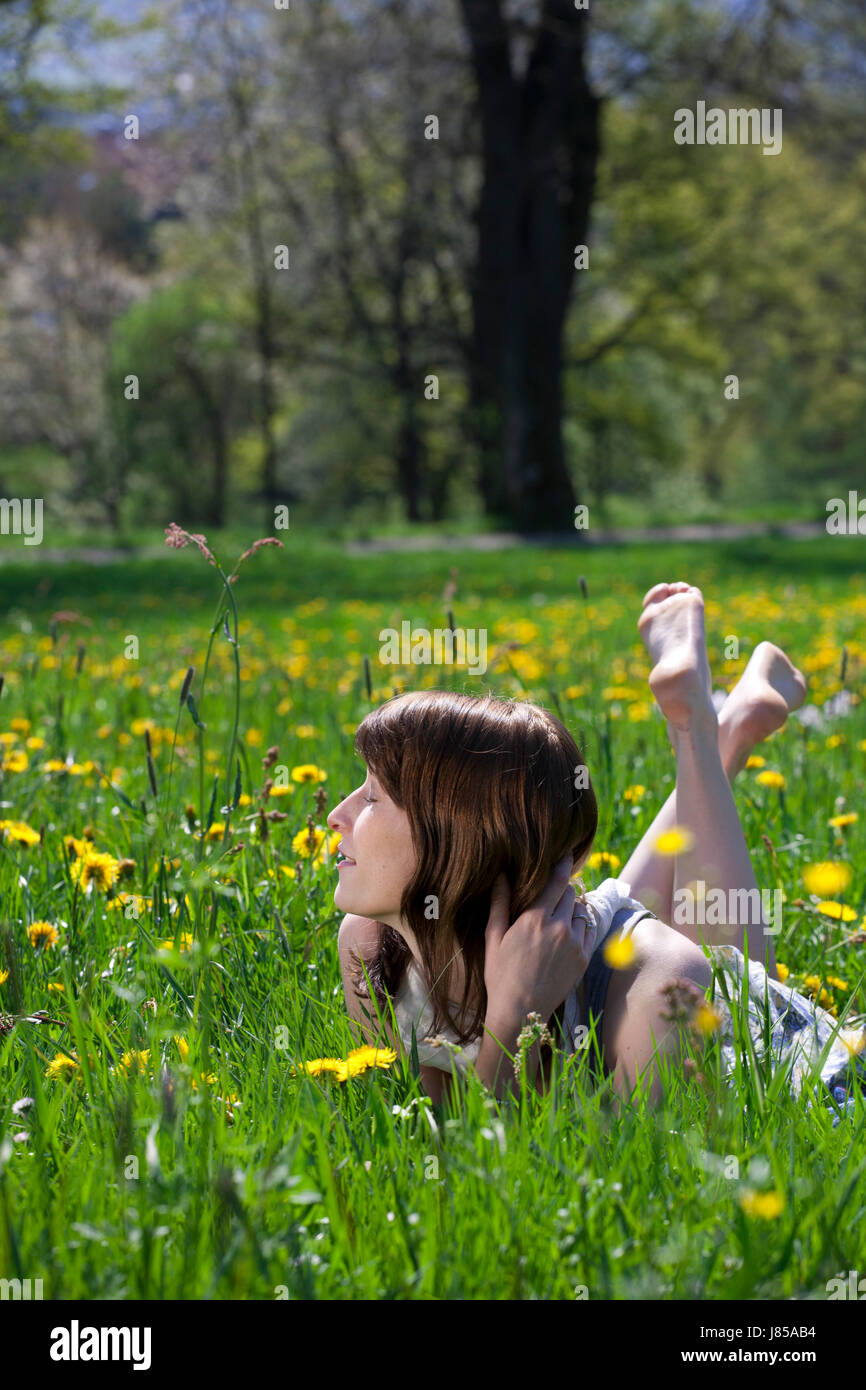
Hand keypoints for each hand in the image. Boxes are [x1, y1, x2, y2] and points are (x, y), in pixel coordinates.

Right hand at [483, 853, 599, 1025]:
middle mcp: (559, 927)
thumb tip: (501, 875)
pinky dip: (580, 927)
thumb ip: (499, 903)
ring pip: (581, 912)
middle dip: (562, 890)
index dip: (562, 865)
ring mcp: (574, 944)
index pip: (556, 882)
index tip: (567, 853)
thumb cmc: (500, 974)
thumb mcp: (494, 937)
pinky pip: (588, 931)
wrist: (520, 1011)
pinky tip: (566, 935)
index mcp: (534, 919)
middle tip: (553, 894)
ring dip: (572, 910)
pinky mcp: (583, 959)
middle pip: (570, 894)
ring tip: (558, 918)